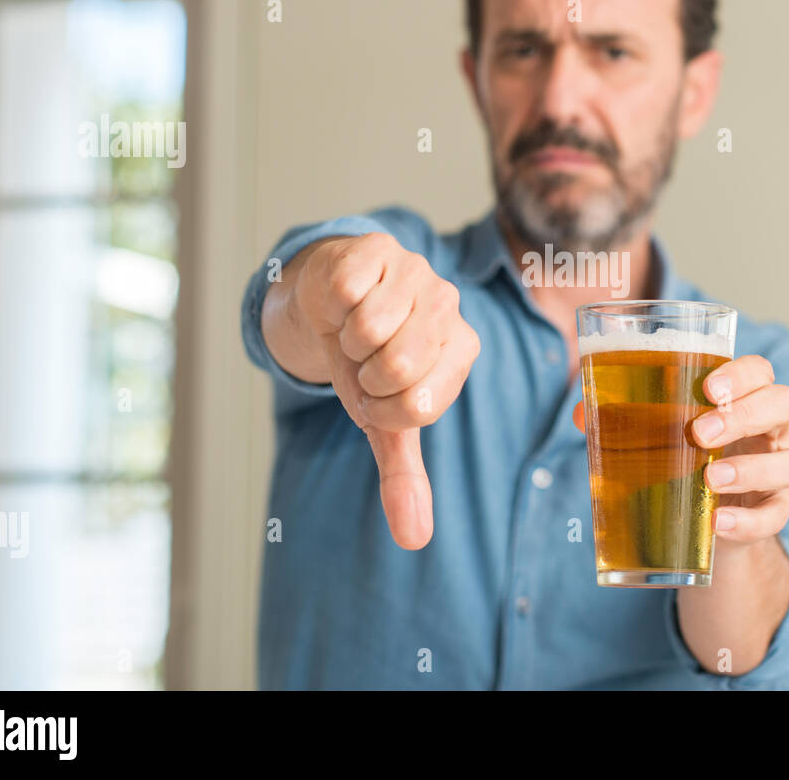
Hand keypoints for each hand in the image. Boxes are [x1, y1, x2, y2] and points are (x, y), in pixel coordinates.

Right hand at [293, 233, 479, 549]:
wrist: (327, 303)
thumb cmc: (365, 363)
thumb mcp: (384, 423)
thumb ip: (404, 477)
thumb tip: (414, 540)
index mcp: (461, 351)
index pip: (420, 404)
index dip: (381, 408)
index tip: (376, 394)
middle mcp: (449, 308)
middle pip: (399, 367)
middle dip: (364, 375)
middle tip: (364, 360)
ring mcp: (418, 272)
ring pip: (372, 329)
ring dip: (347, 341)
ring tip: (355, 332)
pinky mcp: (380, 248)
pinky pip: (349, 291)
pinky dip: (331, 306)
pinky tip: (342, 301)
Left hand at [572, 354, 788, 551]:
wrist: (701, 522)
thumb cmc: (681, 460)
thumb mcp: (655, 437)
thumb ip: (623, 421)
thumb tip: (582, 413)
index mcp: (744, 399)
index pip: (760, 371)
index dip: (743, 374)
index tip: (709, 387)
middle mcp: (772, 430)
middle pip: (784, 404)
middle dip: (745, 415)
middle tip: (700, 432)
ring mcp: (779, 471)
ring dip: (754, 468)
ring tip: (710, 479)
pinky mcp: (776, 512)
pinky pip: (778, 516)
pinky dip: (750, 521)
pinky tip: (719, 523)